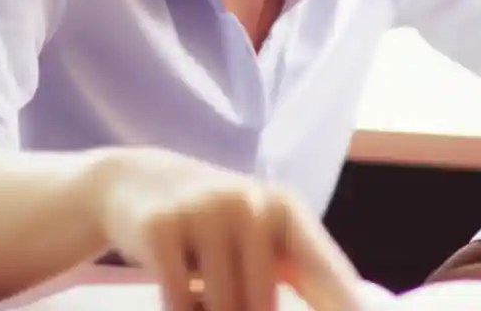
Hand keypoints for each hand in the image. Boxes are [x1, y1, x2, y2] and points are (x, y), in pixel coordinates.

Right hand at [91, 149, 361, 310]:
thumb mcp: (258, 236)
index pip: (327, 275)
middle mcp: (250, 203)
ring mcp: (204, 212)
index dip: (346, 309)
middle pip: (262, 306)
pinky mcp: (161, 227)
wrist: (135, 181)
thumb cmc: (212, 224)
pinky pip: (179, 302)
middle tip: (221, 296)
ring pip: (222, 308)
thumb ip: (300, 276)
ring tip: (201, 293)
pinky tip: (178, 291)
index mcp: (285, 210)